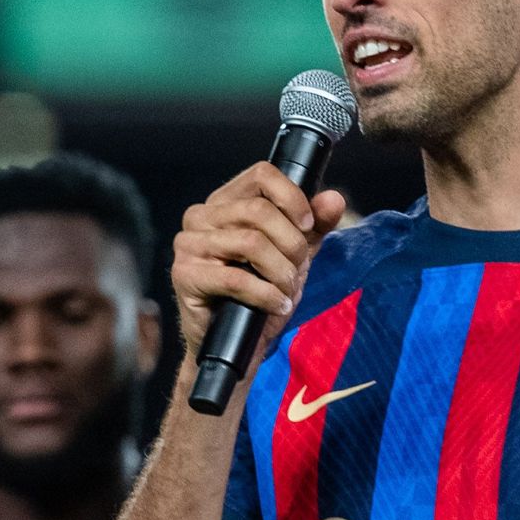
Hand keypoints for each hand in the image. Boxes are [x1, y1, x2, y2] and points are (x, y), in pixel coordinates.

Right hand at [169, 162, 347, 359]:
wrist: (236, 344)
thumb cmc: (260, 294)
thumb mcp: (294, 256)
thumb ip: (314, 226)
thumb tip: (334, 199)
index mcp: (225, 202)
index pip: (261, 174)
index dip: (292, 197)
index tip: (308, 226)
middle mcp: (200, 216)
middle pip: (259, 210)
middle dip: (291, 244)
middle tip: (298, 269)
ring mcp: (189, 245)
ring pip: (251, 242)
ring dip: (281, 272)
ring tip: (287, 291)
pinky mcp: (185, 276)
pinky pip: (236, 278)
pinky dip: (267, 294)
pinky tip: (276, 305)